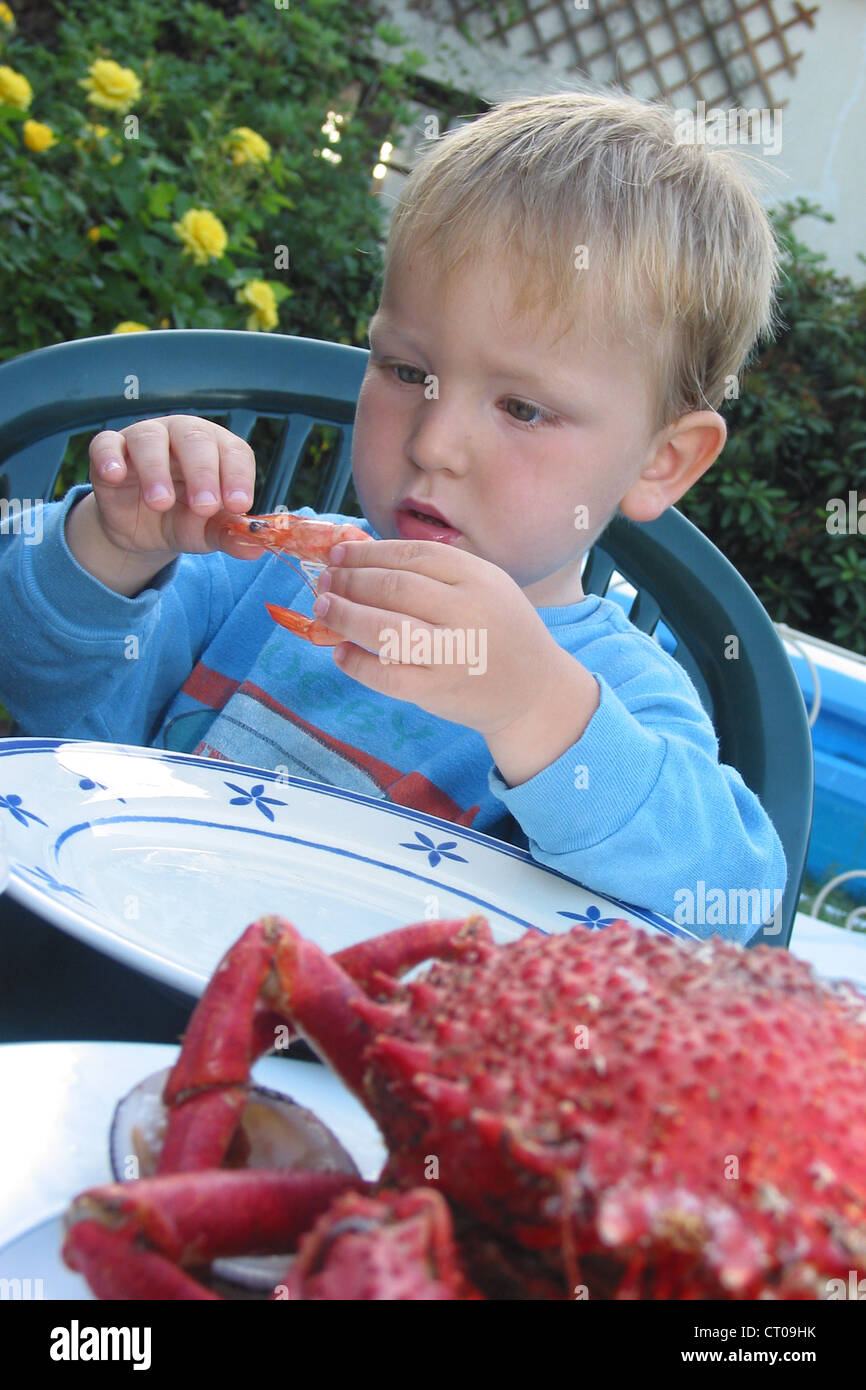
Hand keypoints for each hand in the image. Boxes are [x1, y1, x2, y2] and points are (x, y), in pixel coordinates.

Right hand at [85, 415, 258, 564]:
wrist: (142, 531)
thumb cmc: (184, 519)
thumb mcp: (208, 532)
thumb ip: (231, 536)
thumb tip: (256, 549)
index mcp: (216, 449)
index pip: (233, 451)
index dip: (238, 476)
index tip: (238, 505)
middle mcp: (182, 436)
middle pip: (195, 438)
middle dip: (202, 473)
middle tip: (204, 507)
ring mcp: (143, 440)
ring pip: (150, 439)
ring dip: (156, 470)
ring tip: (160, 503)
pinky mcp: (109, 452)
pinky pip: (106, 444)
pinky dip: (109, 457)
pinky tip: (116, 476)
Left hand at [315, 538, 595, 754]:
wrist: (535, 691)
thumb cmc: (500, 632)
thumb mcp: (484, 588)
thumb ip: (434, 572)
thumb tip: (362, 555)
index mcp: (479, 578)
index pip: (413, 555)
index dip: (369, 552)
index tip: (339, 553)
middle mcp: (467, 612)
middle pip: (394, 587)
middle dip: (350, 580)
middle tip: (324, 580)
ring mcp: (452, 653)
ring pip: (385, 629)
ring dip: (346, 615)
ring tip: (323, 607)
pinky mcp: (439, 689)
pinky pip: (386, 675)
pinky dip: (357, 663)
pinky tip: (339, 651)